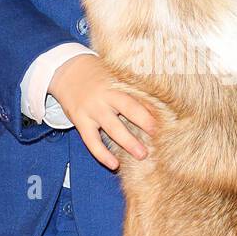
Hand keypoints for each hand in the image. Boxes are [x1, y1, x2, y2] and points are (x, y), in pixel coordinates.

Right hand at [48, 54, 156, 171]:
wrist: (66, 70)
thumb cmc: (98, 75)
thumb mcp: (115, 75)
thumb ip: (132, 87)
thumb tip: (160, 102)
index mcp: (118, 83)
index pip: (138, 93)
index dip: (153, 105)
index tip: (169, 116)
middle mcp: (106, 96)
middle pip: (128, 108)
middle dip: (144, 122)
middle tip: (159, 135)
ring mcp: (92, 110)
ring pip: (112, 128)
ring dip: (128, 142)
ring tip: (142, 155)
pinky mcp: (80, 121)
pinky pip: (92, 141)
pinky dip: (102, 154)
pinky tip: (114, 165)